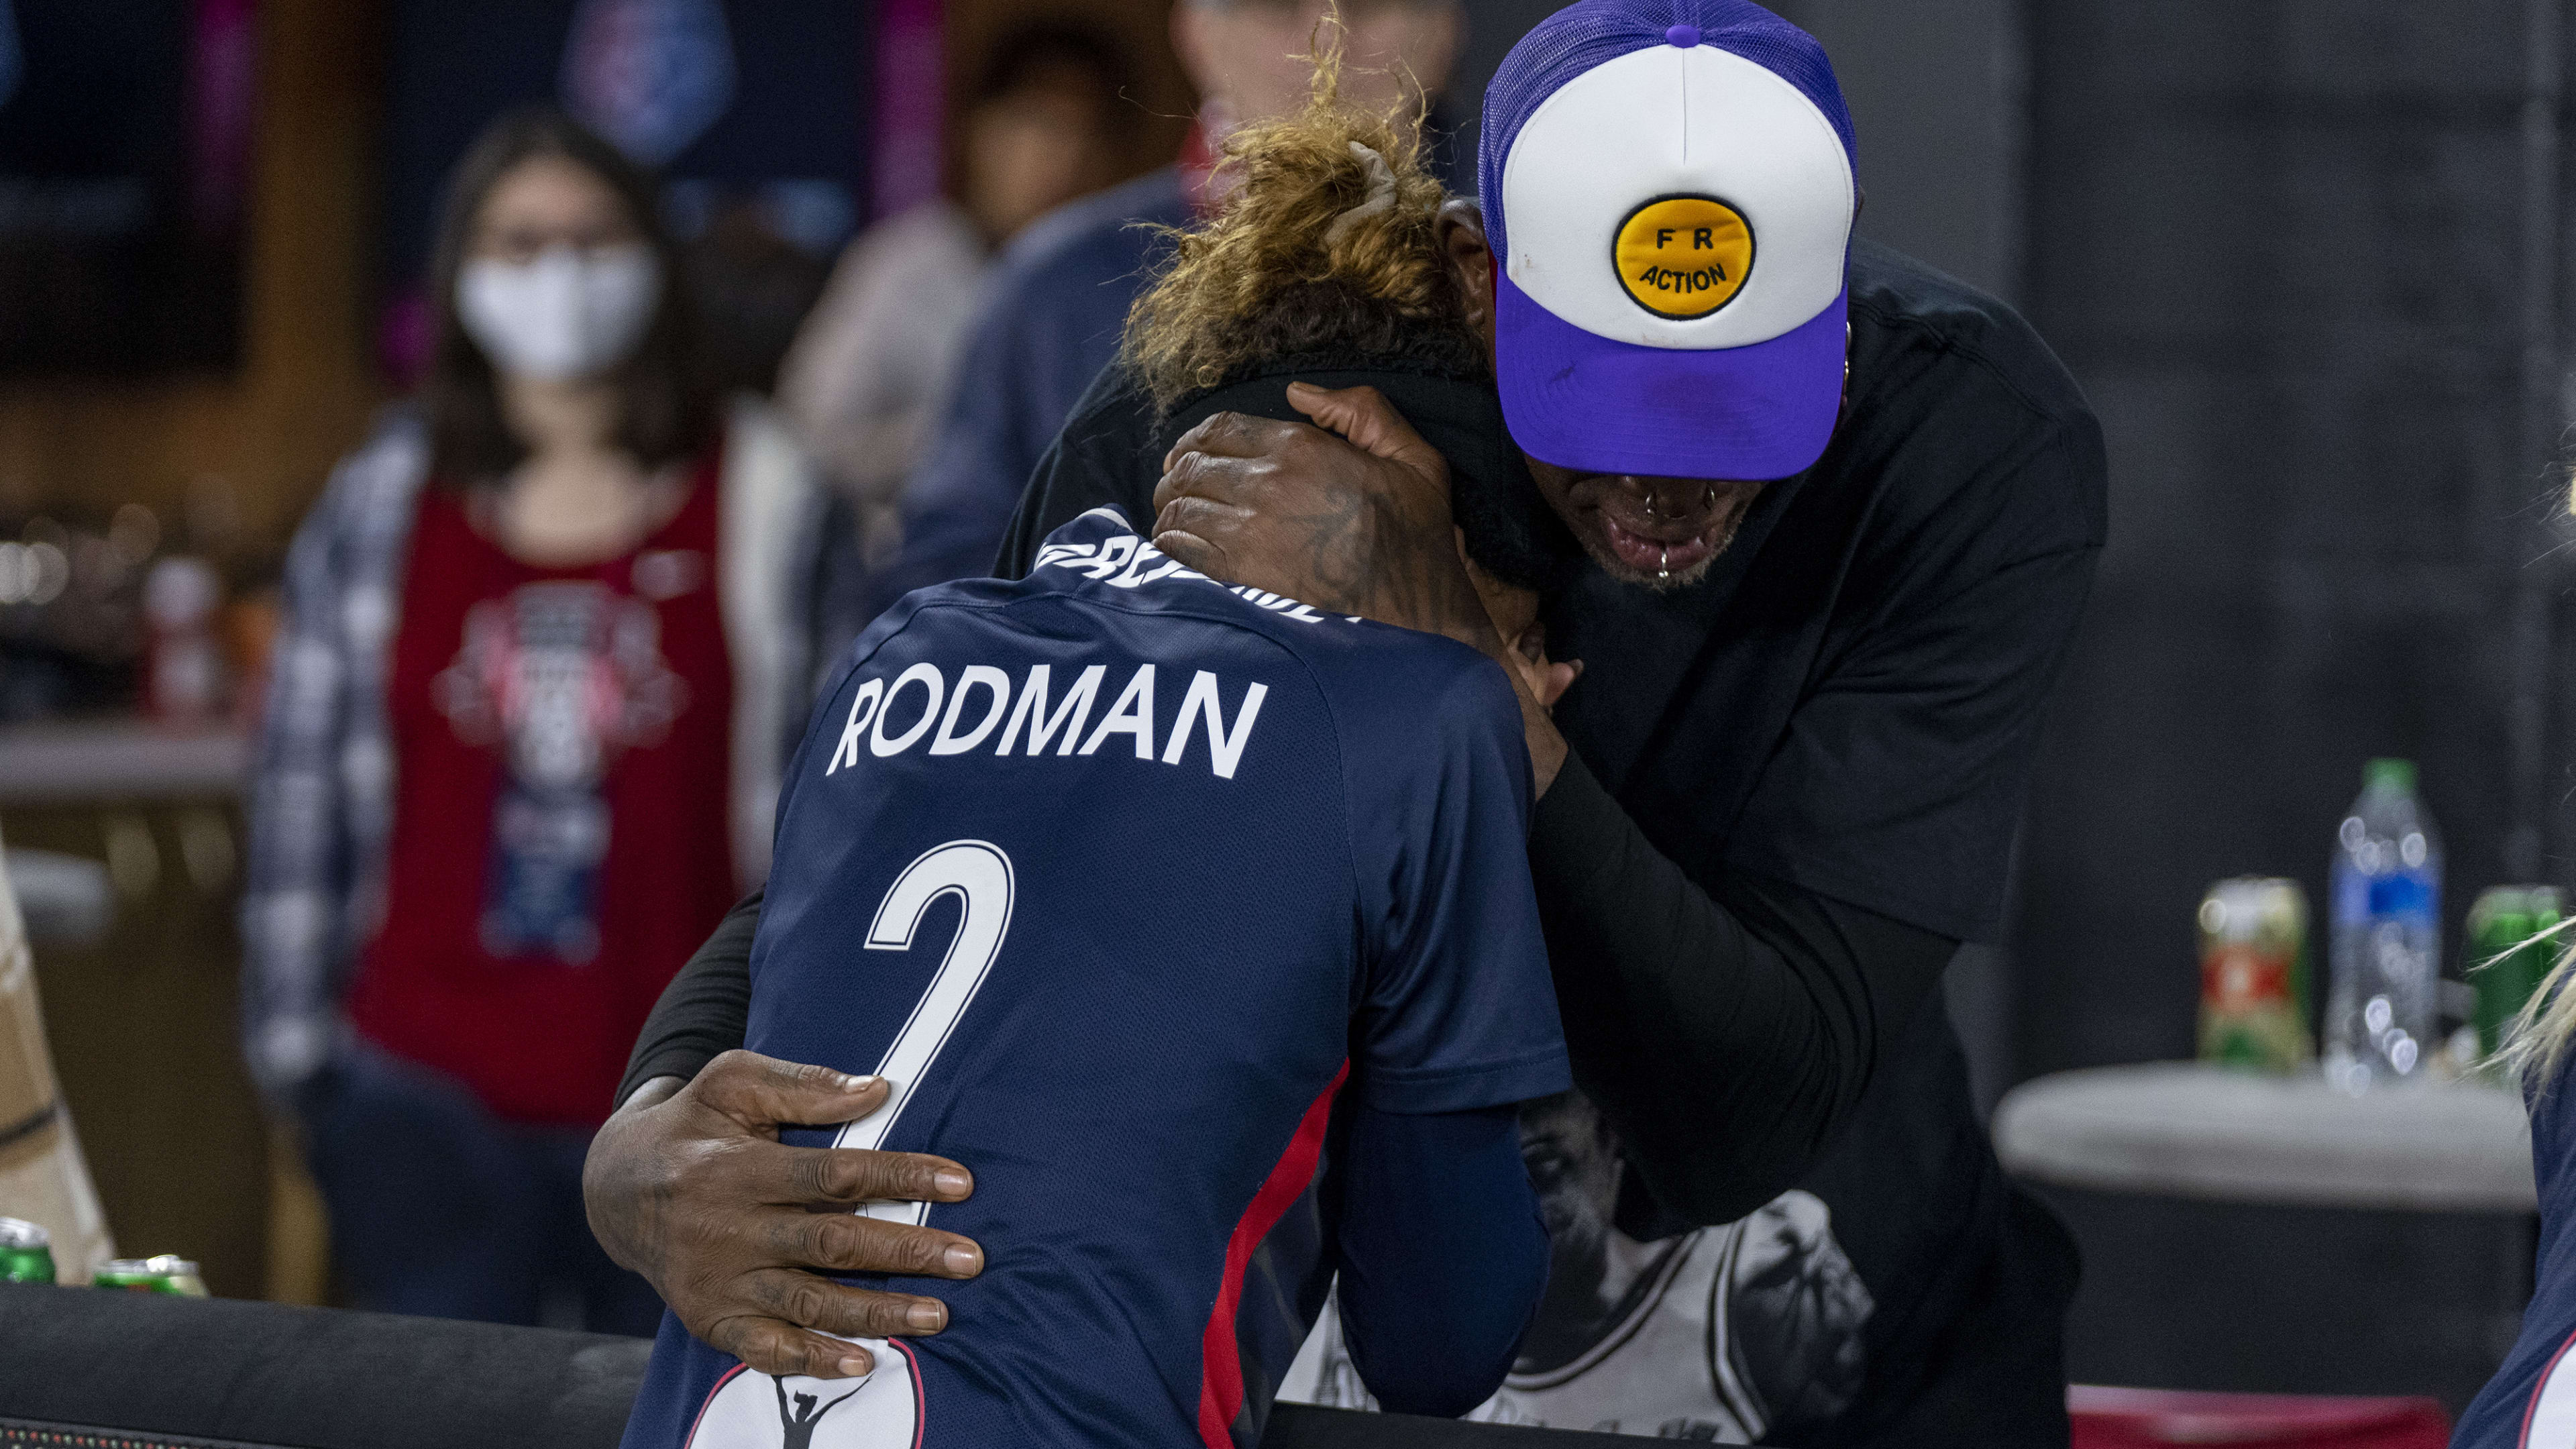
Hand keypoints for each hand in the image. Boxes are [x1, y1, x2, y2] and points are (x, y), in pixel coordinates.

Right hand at [582, 1051, 983, 1377]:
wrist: (615, 1188)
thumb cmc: (693, 1125)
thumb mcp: (733, 1083)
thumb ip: (804, 1088)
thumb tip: (877, 1090)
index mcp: (740, 1168)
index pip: (835, 1174)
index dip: (900, 1177)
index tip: (960, 1183)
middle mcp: (729, 1230)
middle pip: (832, 1243)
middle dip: (907, 1252)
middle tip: (969, 1259)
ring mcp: (720, 1281)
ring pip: (809, 1302)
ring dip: (877, 1311)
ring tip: (938, 1315)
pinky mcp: (710, 1318)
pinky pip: (765, 1348)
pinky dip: (813, 1359)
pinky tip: (862, 1361)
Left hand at [1154, 383, 1492, 652]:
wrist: (1417, 612)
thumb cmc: (1417, 539)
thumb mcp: (1414, 458)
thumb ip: (1363, 411)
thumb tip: (1299, 393)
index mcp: (1300, 448)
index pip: (1219, 428)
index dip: (1196, 437)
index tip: (1189, 450)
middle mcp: (1266, 484)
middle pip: (1190, 466)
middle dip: (1178, 473)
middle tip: (1178, 486)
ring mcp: (1247, 533)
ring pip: (1179, 508)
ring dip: (1171, 510)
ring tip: (1176, 517)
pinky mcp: (1237, 576)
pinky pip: (1181, 550)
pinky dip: (1171, 545)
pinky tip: (1178, 549)